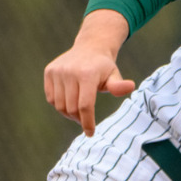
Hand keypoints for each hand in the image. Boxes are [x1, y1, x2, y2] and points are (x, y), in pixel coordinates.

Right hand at [44, 9, 135, 135]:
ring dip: (68, 114)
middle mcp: (69, 71)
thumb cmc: (104, 67)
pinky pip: (51, 98)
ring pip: (59, 105)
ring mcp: (57, 71)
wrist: (89, 48)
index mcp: (87, 74)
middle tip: (86, 121)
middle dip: (79, 119)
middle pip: (71, 108)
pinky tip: (69, 102)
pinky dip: (59, 105)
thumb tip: (131, 86)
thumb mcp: (114, 75)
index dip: (87, 122)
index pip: (85, 105)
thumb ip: (119, 86)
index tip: (90, 133)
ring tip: (78, 112)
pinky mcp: (49, 71)